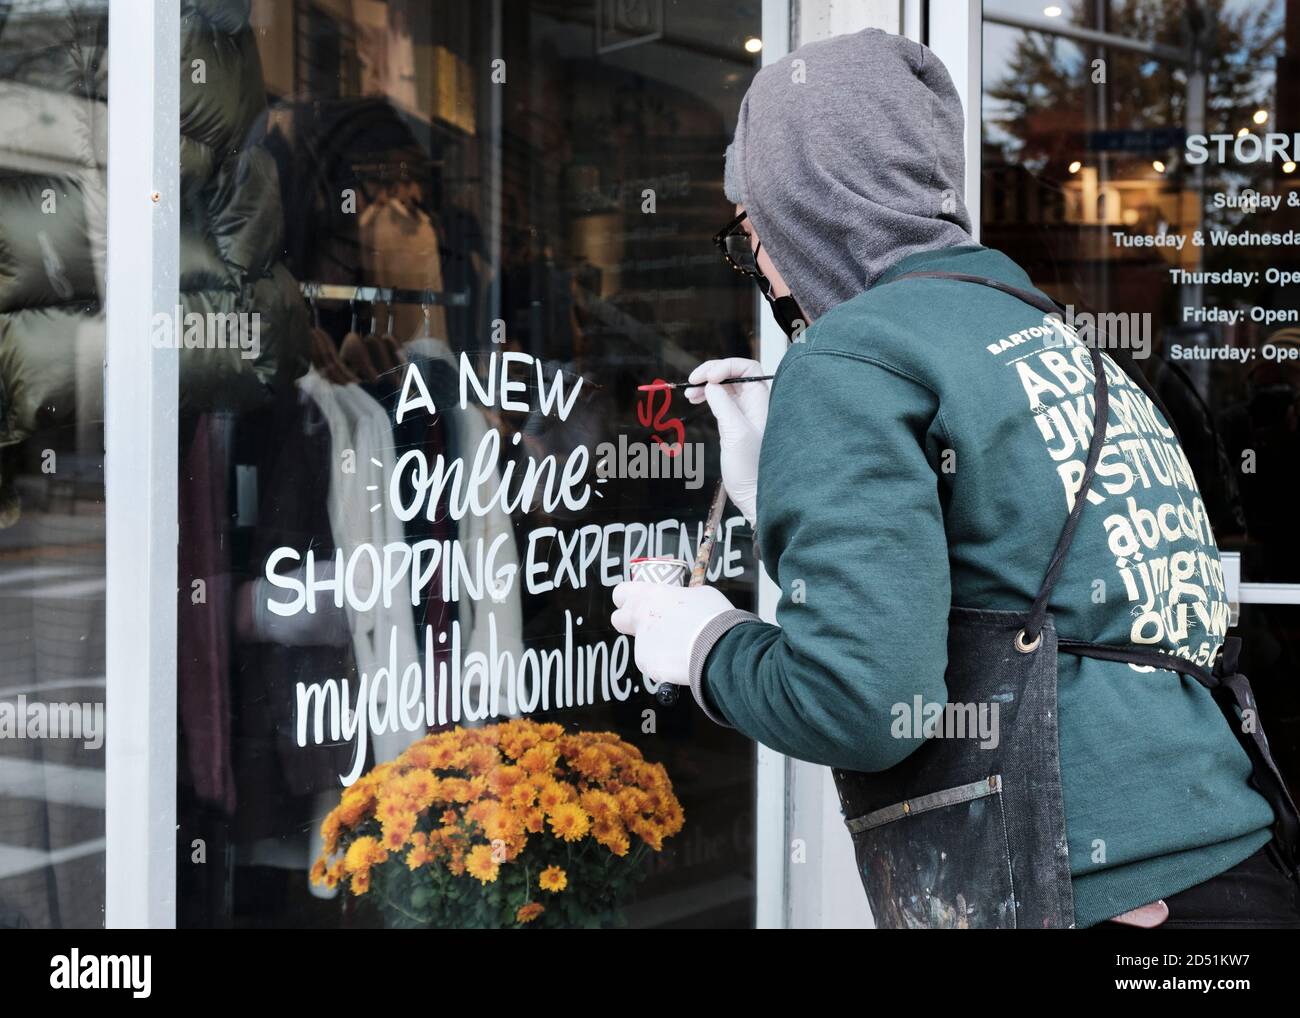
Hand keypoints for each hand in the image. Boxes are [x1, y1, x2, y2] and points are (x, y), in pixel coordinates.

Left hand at [610, 582, 734, 686]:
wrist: (720, 647)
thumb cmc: (713, 617)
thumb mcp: (701, 594)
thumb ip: (684, 596)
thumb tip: (685, 600)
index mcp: (651, 595)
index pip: (621, 592)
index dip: (628, 599)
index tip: (636, 602)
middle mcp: (640, 617)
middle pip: (618, 619)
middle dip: (630, 623)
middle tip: (651, 626)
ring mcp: (642, 643)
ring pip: (642, 646)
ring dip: (657, 647)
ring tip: (683, 647)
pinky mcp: (647, 665)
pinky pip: (654, 665)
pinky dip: (665, 665)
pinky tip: (683, 661)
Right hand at [684, 357, 767, 526]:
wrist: (754, 494)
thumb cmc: (752, 468)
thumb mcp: (735, 433)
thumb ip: (723, 405)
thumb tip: (710, 385)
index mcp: (762, 402)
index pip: (748, 368)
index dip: (727, 366)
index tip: (709, 378)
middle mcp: (755, 404)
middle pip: (734, 374)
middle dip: (712, 373)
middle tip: (693, 381)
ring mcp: (743, 414)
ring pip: (724, 387)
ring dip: (706, 385)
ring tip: (689, 393)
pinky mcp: (733, 424)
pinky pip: (719, 401)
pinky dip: (706, 397)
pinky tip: (694, 399)